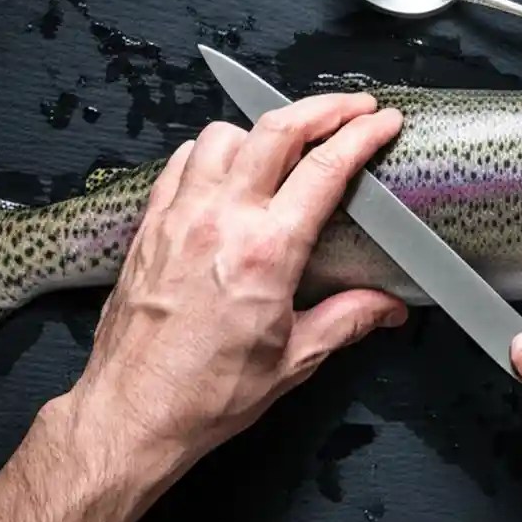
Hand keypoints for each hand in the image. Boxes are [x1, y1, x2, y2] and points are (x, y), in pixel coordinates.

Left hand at [63, 93, 407, 468]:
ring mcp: (179, 217)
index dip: (361, 135)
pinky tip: (227, 168)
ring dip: (262, 128)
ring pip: (223, 136)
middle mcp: (220, 220)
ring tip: (287, 141)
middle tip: (351, 108)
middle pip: (275, 129)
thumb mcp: (293, 361)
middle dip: (322, 108)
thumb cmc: (207, 395)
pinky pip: (181, 163)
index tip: (382, 122)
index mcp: (266, 252)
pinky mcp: (150, 226)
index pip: (324, 168)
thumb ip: (346, 320)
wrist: (133, 412)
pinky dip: (211, 152)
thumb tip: (388, 308)